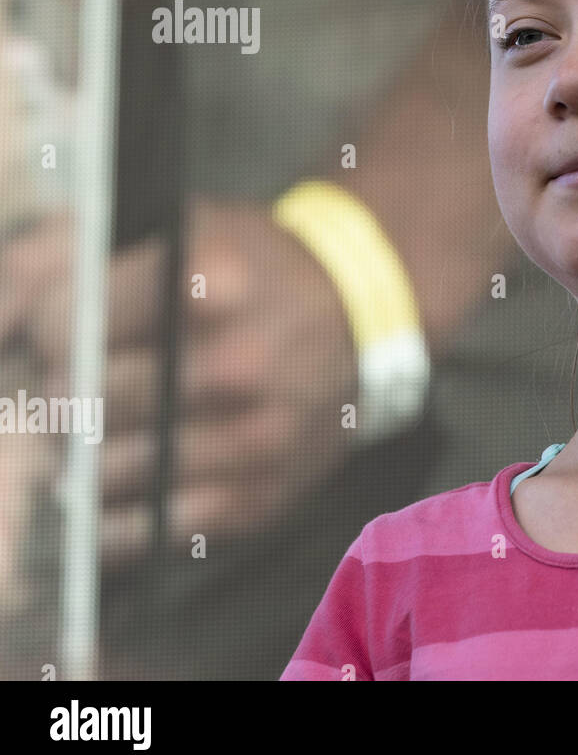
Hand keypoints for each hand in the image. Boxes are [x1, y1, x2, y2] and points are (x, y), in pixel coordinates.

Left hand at [0, 197, 359, 566]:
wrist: (356, 316)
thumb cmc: (248, 269)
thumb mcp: (173, 226)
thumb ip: (66, 250)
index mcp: (214, 281)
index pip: (70, 321)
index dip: (45, 325)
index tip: (58, 324)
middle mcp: (240, 362)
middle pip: (84, 400)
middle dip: (58, 392)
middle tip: (69, 382)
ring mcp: (256, 436)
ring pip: (109, 472)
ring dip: (79, 457)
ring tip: (87, 432)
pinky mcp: (263, 494)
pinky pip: (153, 528)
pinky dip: (116, 515)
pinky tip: (112, 486)